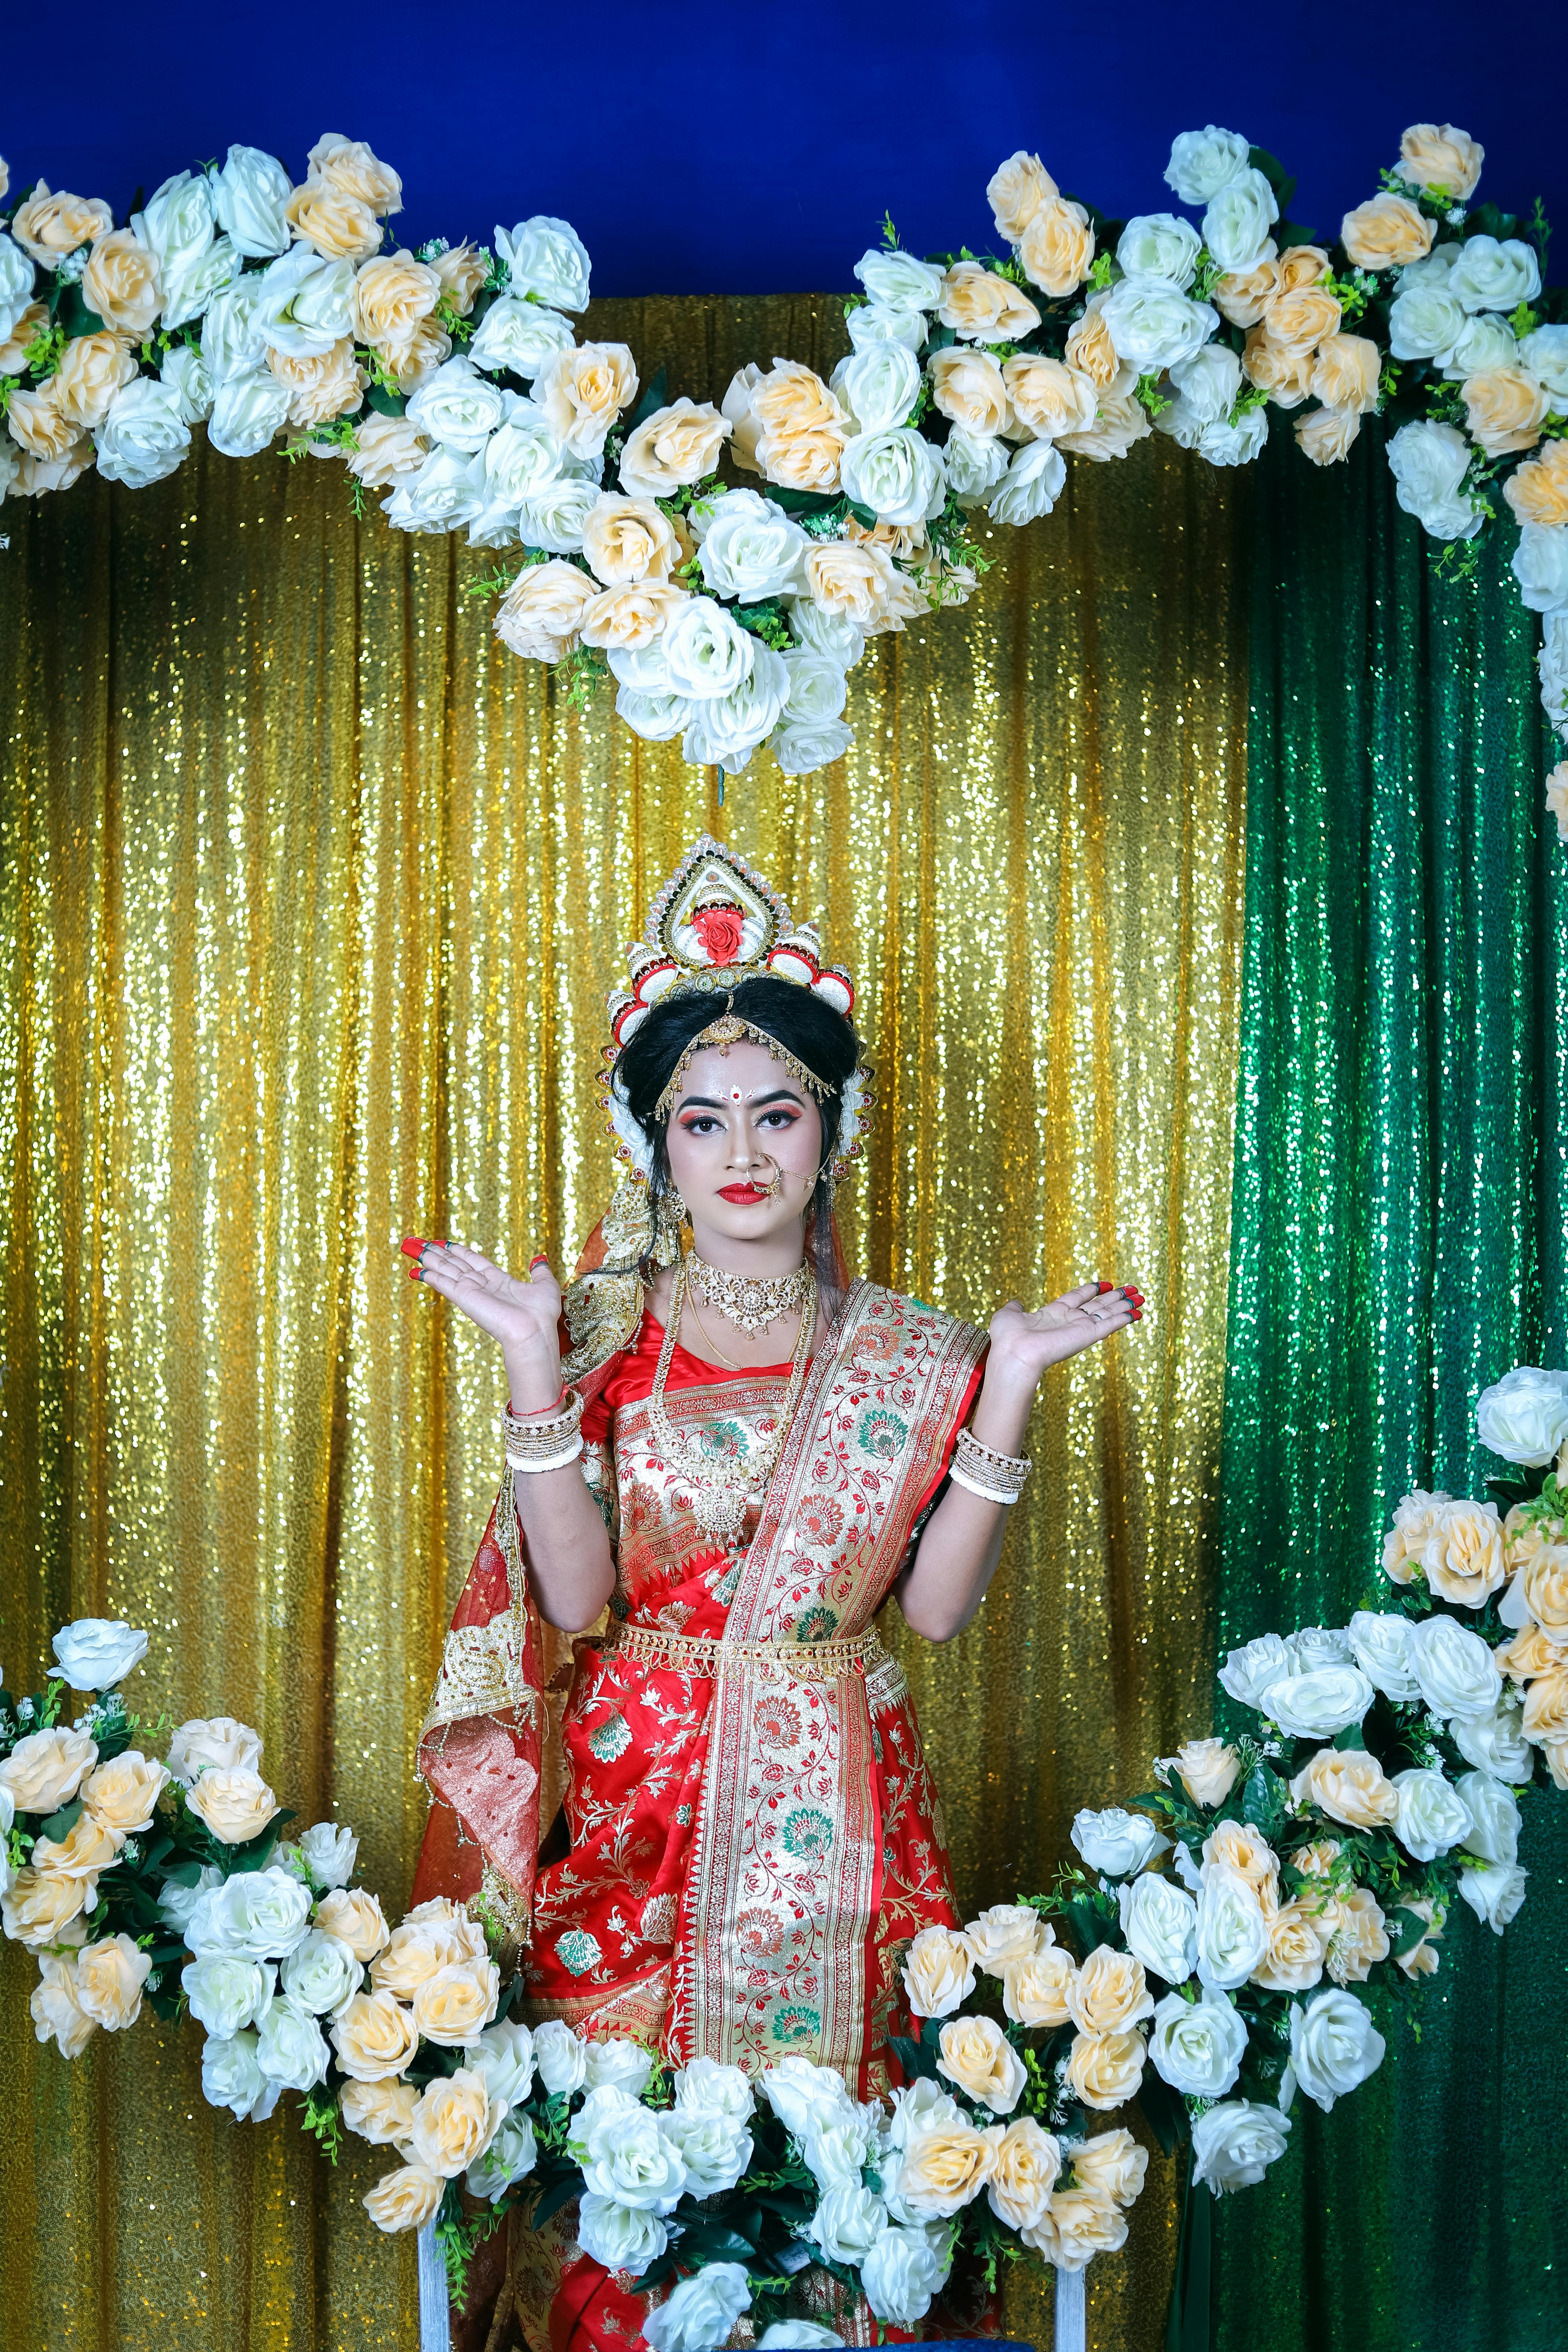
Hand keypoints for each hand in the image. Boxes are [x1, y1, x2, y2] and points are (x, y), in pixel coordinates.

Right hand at [401, 1238, 563, 1406]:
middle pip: (454, 1264)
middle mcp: (483, 1287)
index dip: (458, 1251)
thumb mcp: (546, 1285)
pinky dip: (431, 1276)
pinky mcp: (465, 1298)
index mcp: (499, 1282)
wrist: (534, 1332)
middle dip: (436, 1253)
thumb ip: (540, 1272)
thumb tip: (539, 1260)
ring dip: (428, 1259)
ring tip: (411, 1248)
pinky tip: (418, 1270)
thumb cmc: (542, 1314)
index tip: (444, 1242)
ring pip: (446, 1270)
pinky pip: (444, 1283)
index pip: (473, 1262)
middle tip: (417, 1242)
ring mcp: (472, 1292)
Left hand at [986, 1281, 1141, 1387]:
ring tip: (1140, 1296)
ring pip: (1107, 1313)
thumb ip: (1015, 1307)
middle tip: (1132, 1289)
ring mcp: (1079, 1329)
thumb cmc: (1008, 1338)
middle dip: (1115, 1297)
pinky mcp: (1088, 1336)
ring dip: (1125, 1305)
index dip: (1091, 1290)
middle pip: (1097, 1305)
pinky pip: (1109, 1325)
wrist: (1015, 1354)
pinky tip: (1137, 1313)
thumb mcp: (1008, 1315)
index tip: (1105, 1284)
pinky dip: (1124, 1318)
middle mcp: (1069, 1321)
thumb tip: (1016, 1303)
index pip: (1077, 1299)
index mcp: (1052, 1314)